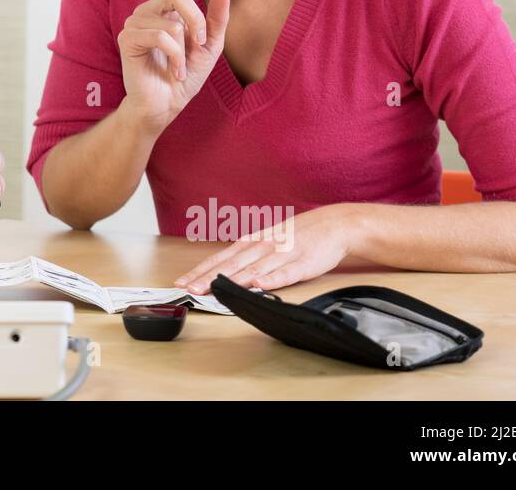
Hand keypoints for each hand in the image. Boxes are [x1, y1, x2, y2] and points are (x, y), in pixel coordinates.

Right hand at [117, 0, 230, 129]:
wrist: (166, 104)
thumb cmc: (185, 76)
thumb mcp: (210, 46)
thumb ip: (216, 19)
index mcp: (167, 8)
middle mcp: (149, 11)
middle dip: (196, 21)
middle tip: (201, 44)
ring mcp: (135, 24)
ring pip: (170, 21)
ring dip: (184, 50)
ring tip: (181, 67)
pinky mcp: (127, 39)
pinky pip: (160, 37)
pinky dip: (175, 57)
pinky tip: (175, 71)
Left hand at [173, 204, 363, 293]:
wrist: (333, 224)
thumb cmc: (296, 235)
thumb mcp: (266, 240)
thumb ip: (247, 256)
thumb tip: (222, 271)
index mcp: (252, 242)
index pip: (221, 258)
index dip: (200, 271)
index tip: (182, 283)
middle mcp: (263, 246)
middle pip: (232, 265)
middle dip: (208, 278)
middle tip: (189, 290)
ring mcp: (283, 254)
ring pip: (254, 269)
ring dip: (233, 281)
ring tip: (214, 290)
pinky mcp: (303, 263)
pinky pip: (286, 273)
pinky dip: (273, 279)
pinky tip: (260, 285)